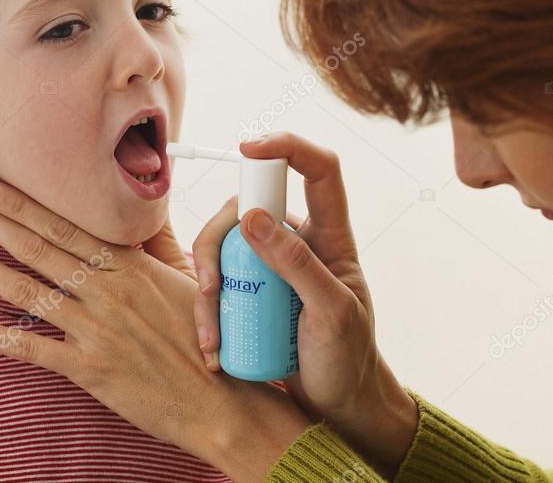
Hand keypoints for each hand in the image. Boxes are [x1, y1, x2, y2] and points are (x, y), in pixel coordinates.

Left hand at [0, 182, 311, 481]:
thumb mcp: (190, 283)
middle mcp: (109, 292)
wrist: (224, 400)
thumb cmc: (209, 341)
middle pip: (41, 249)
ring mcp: (96, 330)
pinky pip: (28, 347)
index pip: (69, 228)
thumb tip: (142, 216)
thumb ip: (157, 250)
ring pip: (29, 290)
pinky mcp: (88, 368)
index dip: (27, 206)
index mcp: (133, 268)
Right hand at [191, 132, 418, 478]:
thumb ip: (298, 264)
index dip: (287, 146)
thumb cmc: (346, 358)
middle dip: (218, 241)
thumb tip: (252, 217)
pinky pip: (215, 281)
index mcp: (330, 235)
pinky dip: (205, 310)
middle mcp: (297, 241)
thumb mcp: (331, 313)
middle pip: (247, 207)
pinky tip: (211, 345)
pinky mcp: (248, 291)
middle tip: (213, 287)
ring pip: (223, 244)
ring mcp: (269, 265)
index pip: (318, 170)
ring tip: (211, 333)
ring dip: (207, 285)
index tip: (247, 148)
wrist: (336, 406)